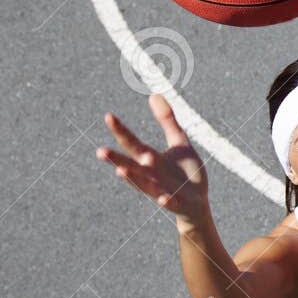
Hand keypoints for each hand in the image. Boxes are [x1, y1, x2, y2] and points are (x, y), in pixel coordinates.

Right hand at [97, 94, 208, 221]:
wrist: (197, 203)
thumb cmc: (184, 172)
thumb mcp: (178, 142)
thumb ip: (167, 120)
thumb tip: (154, 94)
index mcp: (150, 159)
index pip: (132, 143)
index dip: (121, 130)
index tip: (108, 116)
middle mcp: (152, 175)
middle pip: (132, 165)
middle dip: (117, 159)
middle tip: (100, 151)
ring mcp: (162, 190)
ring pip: (145, 184)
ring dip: (134, 178)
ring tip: (120, 171)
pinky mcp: (177, 202)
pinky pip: (169, 202)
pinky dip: (165, 200)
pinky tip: (162, 198)